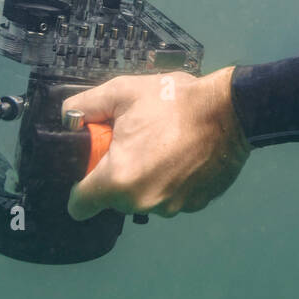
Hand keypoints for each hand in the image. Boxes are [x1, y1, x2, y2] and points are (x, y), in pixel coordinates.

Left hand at [63, 67, 249, 218]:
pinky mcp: (194, 205)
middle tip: (135, 144)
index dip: (81, 187)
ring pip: (143, 198)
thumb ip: (85, 106)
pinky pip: (171, 198)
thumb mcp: (123, 92)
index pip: (79, 205)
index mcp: (118, 179)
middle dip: (118, 175)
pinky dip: (172, 182)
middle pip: (114, 199)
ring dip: (146, 179)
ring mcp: (171, 207)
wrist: (231, 111)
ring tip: (164, 147)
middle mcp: (142, 201)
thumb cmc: (175, 101)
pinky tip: (183, 157)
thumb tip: (68, 117)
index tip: (94, 168)